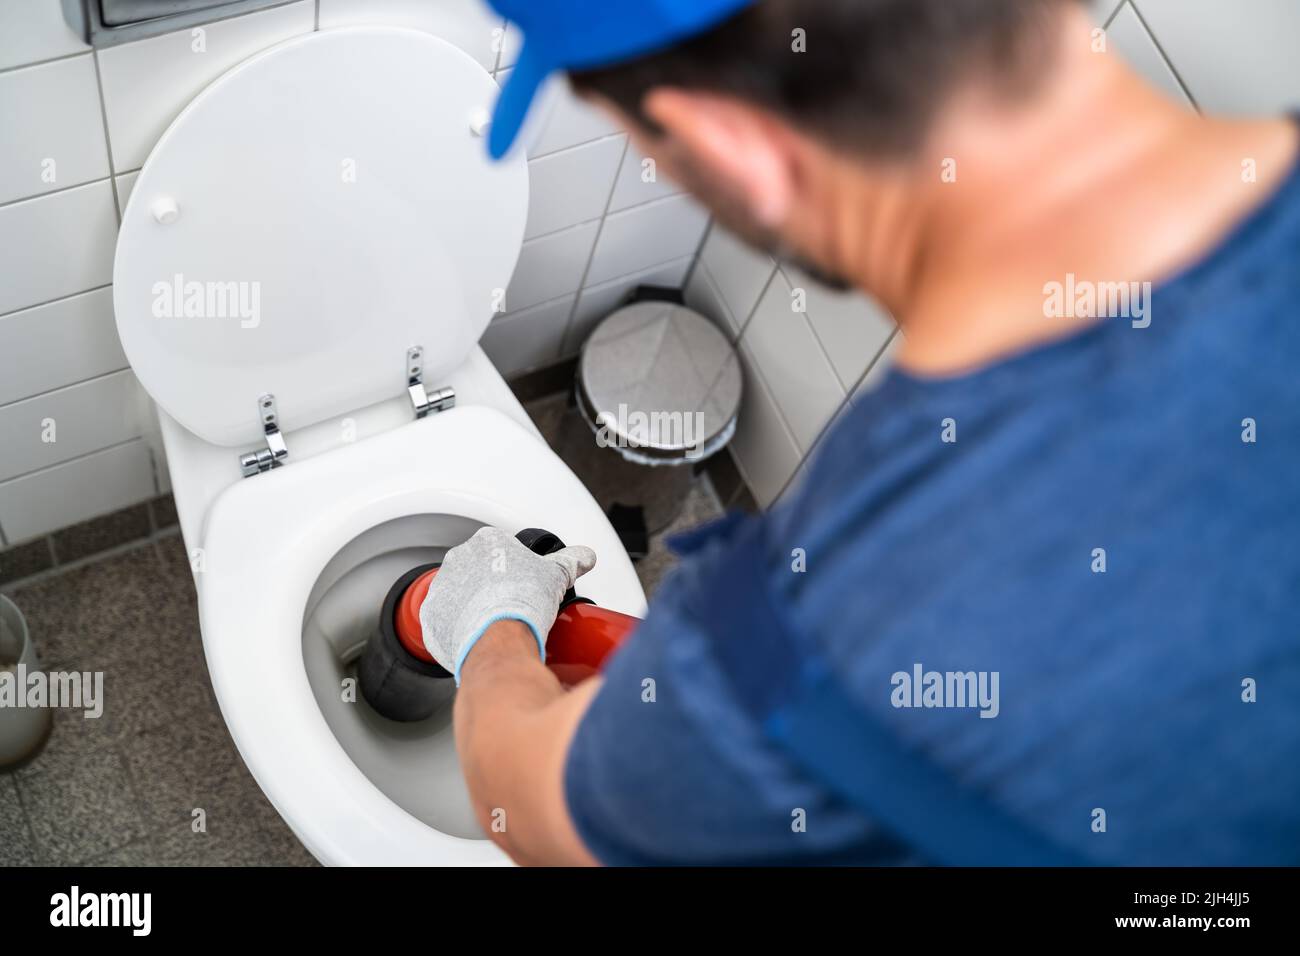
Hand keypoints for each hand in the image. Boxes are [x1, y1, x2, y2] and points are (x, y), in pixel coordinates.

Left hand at [418, 527, 595, 682]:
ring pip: (459, 595)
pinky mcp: (430, 614)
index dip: (514, 571)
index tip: (522, 586)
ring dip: (473, 607)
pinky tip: (477, 638)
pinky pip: (444, 620)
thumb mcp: (557, 574)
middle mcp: (459, 558)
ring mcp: (441, 586)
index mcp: (488, 541)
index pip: (500, 551)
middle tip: (509, 606)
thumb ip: (571, 560)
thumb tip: (586, 556)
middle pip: (477, 571)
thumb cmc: (524, 600)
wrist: (497, 637)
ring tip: (493, 626)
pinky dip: (458, 628)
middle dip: (491, 588)